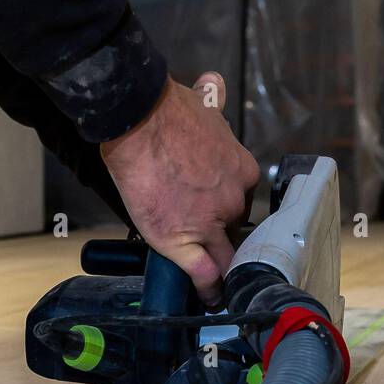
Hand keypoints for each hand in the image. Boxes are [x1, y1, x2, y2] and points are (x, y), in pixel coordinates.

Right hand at [100, 72, 259, 301]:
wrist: (140, 123)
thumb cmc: (166, 112)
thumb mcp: (203, 104)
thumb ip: (213, 101)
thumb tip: (213, 84)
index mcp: (241, 171)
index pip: (243, 202)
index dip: (229, 212)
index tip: (220, 218)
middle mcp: (232, 201)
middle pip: (236, 231)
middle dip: (224, 239)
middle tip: (211, 248)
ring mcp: (210, 224)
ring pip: (226, 258)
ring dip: (223, 271)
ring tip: (219, 286)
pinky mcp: (183, 241)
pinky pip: (204, 275)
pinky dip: (208, 290)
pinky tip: (208, 299)